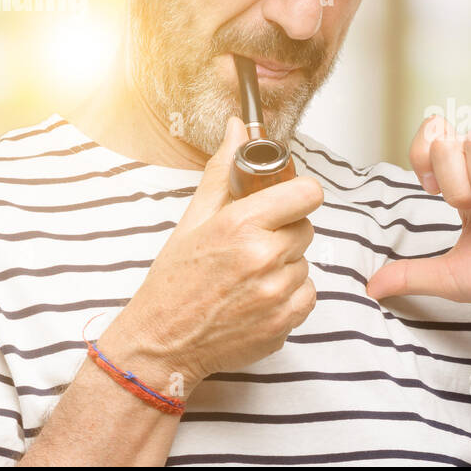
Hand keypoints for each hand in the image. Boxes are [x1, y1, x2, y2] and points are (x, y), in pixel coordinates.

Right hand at [100, 116, 323, 391]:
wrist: (162, 342)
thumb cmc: (174, 282)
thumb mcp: (193, 219)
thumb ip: (223, 172)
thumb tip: (237, 128)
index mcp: (241, 225)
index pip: (307, 193)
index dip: (298, 195)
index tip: (286, 201)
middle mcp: (264, 257)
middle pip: (306, 228)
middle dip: (284, 232)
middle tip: (252, 244)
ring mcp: (277, 293)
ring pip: (304, 262)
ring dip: (285, 266)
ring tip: (248, 276)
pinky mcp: (286, 322)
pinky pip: (307, 294)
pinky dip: (289, 295)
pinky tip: (257, 298)